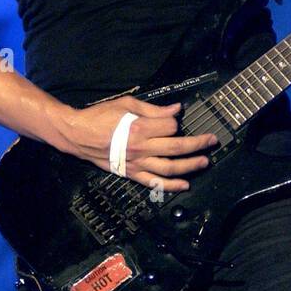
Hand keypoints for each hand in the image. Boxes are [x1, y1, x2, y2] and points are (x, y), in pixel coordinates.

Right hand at [57, 96, 218, 193]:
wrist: (78, 135)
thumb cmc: (100, 116)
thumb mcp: (126, 104)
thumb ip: (153, 109)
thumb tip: (176, 110)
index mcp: (140, 127)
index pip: (170, 126)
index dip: (175, 121)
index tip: (173, 119)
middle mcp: (141, 147)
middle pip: (177, 147)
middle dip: (198, 143)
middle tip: (212, 141)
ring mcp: (137, 163)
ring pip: (170, 167)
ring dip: (190, 166)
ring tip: (205, 162)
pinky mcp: (131, 173)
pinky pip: (154, 182)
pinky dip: (171, 185)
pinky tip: (185, 184)